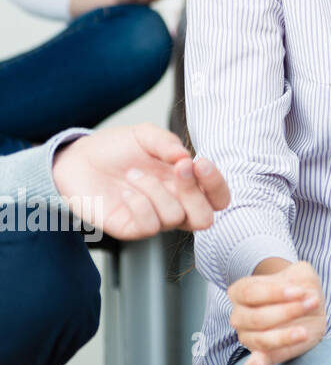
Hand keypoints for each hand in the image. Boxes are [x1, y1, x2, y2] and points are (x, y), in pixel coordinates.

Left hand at [50, 123, 230, 239]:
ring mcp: (153, 218)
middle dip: (194, 192)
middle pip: (205, 218)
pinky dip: (139, 204)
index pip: (218, 198)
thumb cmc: (116, 148)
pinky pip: (149, 226)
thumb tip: (186, 158)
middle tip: (179, 168)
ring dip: (155, 190)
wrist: (77, 159)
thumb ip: (167, 143)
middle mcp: (174, 204)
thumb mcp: (145, 135)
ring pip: (175, 217)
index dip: (216, 185)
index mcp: (186, 184)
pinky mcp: (131, 229)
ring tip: (134, 173)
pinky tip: (127, 190)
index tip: (200, 162)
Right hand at [228, 260, 326, 364]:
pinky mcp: (262, 355)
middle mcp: (239, 316)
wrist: (308, 304)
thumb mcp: (301, 273)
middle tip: (312, 303)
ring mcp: (248, 337)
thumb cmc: (300, 285)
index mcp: (241, 291)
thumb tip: (301, 294)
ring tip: (304, 331)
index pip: (251, 292)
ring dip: (284, 336)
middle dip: (287, 311)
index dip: (275, 293)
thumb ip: (299, 278)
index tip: (300, 291)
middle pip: (257, 317)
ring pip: (260, 340)